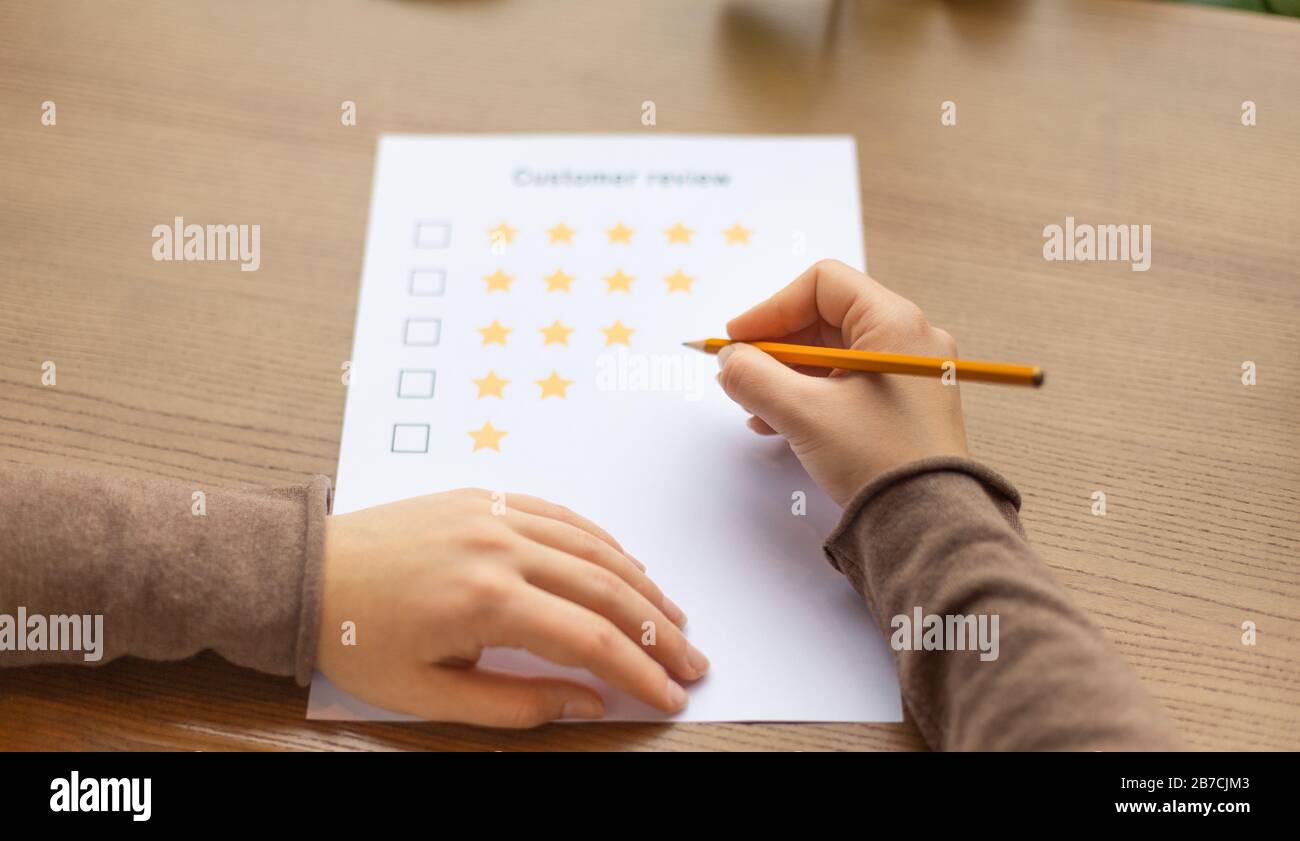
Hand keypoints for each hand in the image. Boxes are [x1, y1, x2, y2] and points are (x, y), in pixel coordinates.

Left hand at [315, 489, 706, 726]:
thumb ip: (515, 702)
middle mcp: (499, 547)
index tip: (670, 696)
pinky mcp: (484, 497)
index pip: (589, 638)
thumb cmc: (357, 639)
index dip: (639, 671)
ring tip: (675, 618)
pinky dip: (602, 541)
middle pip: (605, 588)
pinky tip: (626, 566)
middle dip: (658, 631)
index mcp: (484, 600)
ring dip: (642, 584)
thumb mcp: (428, 694)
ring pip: (592, 547)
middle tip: (693, 662)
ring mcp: (493, 514)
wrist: (305, 573)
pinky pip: (561, 516)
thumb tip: (587, 700)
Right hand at [717, 259, 968, 505]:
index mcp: (895, 324)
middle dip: (775, 347)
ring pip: (832, 355)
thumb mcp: (803, 413)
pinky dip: (809, 396)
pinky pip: (847, 384)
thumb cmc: (878, 461)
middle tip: (740, 375)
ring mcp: (909, 374)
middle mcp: (909, 340)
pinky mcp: (904, 406)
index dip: (772, 308)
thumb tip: (729, 360)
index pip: (823, 284)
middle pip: (825, 318)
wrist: (929, 525)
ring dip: (786, 375)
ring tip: (756, 407)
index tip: (739, 340)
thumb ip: (754, 377)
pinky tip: (779, 423)